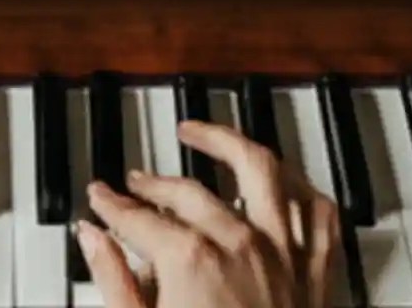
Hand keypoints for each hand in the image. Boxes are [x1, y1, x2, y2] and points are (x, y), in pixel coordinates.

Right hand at [76, 121, 339, 307]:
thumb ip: (113, 279)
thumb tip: (91, 238)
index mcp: (192, 258)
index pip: (138, 214)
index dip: (113, 203)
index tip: (100, 197)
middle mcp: (242, 242)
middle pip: (188, 189)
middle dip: (153, 182)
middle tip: (136, 181)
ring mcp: (286, 251)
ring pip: (260, 170)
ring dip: (227, 144)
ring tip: (201, 133)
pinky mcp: (320, 270)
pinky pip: (315, 208)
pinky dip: (295, 184)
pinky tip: (278, 175)